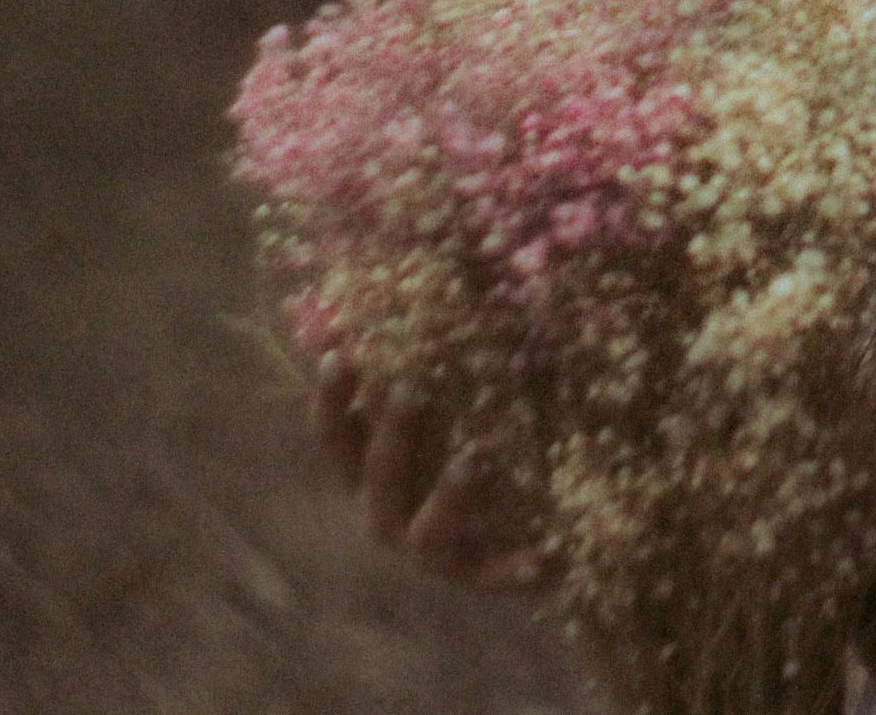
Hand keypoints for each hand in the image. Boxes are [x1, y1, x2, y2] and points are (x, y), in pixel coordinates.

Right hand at [310, 354, 550, 593]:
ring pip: (426, 530)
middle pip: (378, 475)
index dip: (333, 399)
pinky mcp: (473, 576)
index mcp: (367, 473)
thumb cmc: (455, 449)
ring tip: (472, 460)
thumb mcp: (437, 407)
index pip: (336, 436)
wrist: (501, 533)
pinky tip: (542, 558)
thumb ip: (410, 365)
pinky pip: (490, 575)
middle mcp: (385, 513)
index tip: (341, 355)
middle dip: (392, 433)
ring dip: (447, 496)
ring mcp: (426, 551)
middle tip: (411, 388)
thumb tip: (378, 300)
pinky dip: (512, 569)